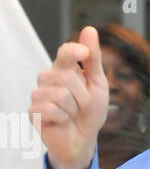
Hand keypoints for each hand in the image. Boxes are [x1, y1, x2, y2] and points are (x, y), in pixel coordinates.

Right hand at [30, 25, 108, 168]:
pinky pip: (51, 110)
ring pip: (60, 95)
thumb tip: (89, 29)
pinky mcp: (33, 112)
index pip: (65, 53)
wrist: (82, 140)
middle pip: (67, 77)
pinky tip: (62, 122)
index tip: (84, 53)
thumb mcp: (98, 85)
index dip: (73, 51)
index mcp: (64, 70)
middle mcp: (48, 79)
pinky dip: (63, 118)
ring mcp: (39, 95)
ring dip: (74, 109)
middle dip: (83, 96)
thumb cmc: (89, 112)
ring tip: (72, 115)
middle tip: (83, 107)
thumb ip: (93, 60)